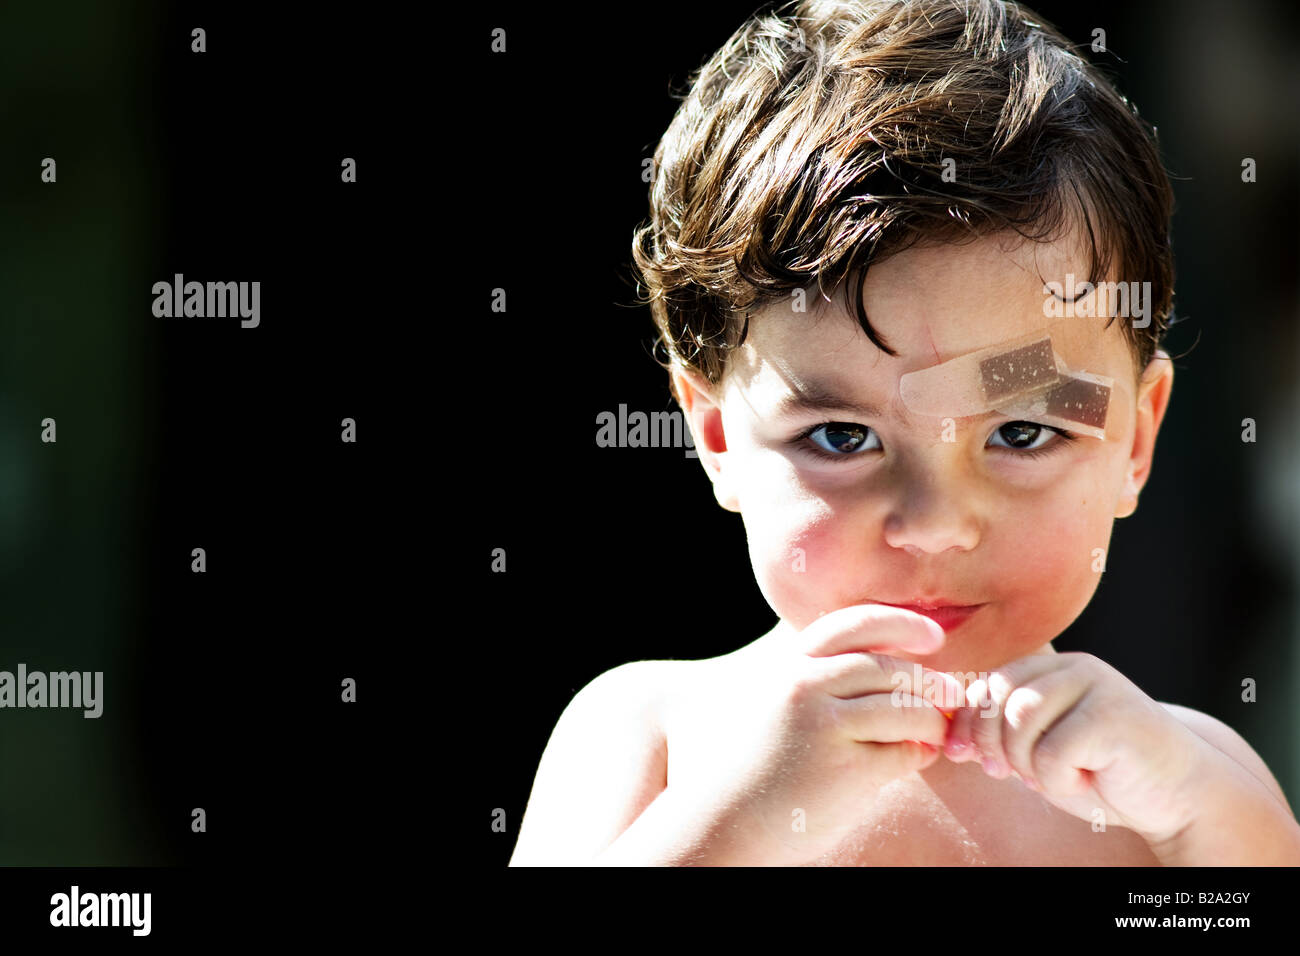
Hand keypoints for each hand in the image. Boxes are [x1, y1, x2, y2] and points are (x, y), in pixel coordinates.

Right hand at [664, 604, 965, 864]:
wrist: (728, 822)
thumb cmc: (764, 765)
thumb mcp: (783, 706)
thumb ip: (826, 681)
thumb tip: (903, 671)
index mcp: (793, 665)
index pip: (856, 623)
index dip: (902, 623)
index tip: (933, 636)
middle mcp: (806, 685)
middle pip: (891, 667)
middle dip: (932, 681)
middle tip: (952, 694)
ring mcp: (825, 725)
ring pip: (908, 708)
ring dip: (933, 721)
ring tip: (934, 734)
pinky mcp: (846, 768)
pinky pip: (905, 752)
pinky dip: (921, 754)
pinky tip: (916, 759)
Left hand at [943, 651, 1204, 841]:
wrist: (1178, 795)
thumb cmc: (1103, 772)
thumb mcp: (1041, 748)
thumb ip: (1000, 733)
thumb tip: (946, 734)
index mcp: (1054, 668)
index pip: (987, 683)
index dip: (969, 722)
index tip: (967, 755)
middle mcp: (1075, 667)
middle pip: (998, 697)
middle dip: (994, 744)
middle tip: (1016, 773)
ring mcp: (1097, 685)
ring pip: (1020, 719)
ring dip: (1028, 762)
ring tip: (1056, 776)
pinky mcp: (1113, 715)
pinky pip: (1053, 751)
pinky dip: (1058, 779)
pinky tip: (1087, 780)